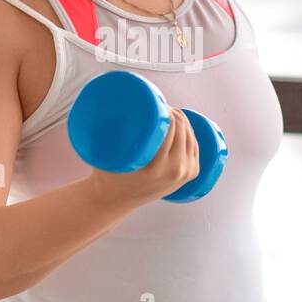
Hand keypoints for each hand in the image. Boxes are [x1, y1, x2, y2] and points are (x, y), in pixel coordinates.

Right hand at [85, 108, 199, 208]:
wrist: (114, 201)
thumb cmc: (107, 174)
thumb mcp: (107, 154)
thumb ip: (107, 130)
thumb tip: (109, 101)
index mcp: (155, 167)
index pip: (169, 127)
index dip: (165, 109)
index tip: (155, 101)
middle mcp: (174, 171)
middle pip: (182, 129)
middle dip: (173, 113)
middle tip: (160, 105)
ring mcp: (184, 174)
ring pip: (191, 137)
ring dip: (183, 121)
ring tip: (169, 112)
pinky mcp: (189, 175)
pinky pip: (195, 147)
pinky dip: (191, 134)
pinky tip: (183, 125)